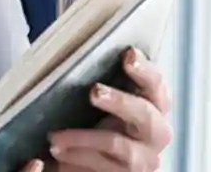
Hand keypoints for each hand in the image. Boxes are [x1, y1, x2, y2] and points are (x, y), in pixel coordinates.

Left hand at [19, 48, 172, 170]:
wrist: (91, 161)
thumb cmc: (95, 121)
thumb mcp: (102, 99)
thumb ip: (103, 78)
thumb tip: (77, 50)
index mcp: (154, 105)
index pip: (156, 84)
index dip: (145, 69)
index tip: (128, 54)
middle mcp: (156, 132)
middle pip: (146, 114)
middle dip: (120, 101)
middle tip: (94, 91)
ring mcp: (144, 158)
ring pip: (117, 144)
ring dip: (82, 137)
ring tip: (53, 136)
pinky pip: (101, 165)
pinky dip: (76, 156)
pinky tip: (57, 152)